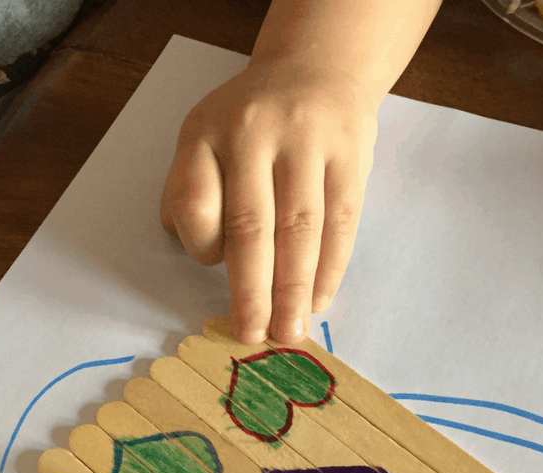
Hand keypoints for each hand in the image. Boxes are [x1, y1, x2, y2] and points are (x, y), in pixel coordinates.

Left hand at [161, 59, 376, 344]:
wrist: (315, 68)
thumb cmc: (250, 123)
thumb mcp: (202, 138)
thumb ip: (192, 192)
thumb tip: (209, 258)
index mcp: (206, 133)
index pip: (195, 202)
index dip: (202, 245)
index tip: (215, 268)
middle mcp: (255, 132)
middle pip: (252, 225)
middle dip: (252, 290)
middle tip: (253, 335)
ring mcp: (308, 141)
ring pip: (301, 229)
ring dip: (295, 290)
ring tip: (290, 332)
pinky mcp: (350, 154)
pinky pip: (341, 221)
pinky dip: (331, 268)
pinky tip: (321, 299)